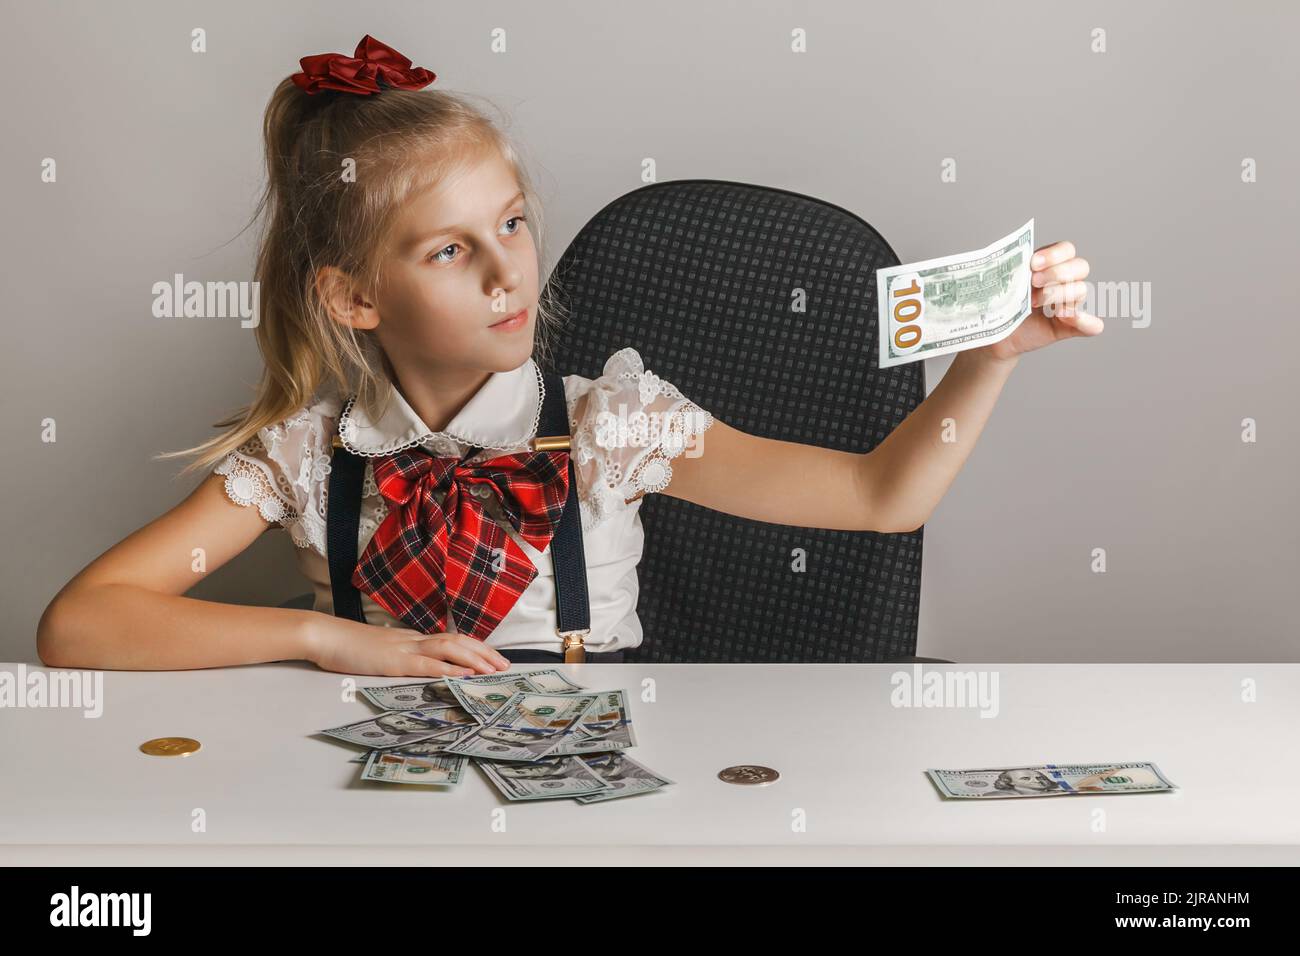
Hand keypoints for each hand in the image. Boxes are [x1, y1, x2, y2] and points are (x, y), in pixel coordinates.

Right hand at [303, 614, 510, 677]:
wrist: (325, 635)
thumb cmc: (348, 645)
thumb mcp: (380, 649)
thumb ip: (400, 654)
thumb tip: (417, 664)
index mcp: (411, 638)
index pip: (452, 639)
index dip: (476, 648)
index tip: (494, 658)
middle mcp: (413, 640)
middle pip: (458, 641)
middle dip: (484, 653)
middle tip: (505, 666)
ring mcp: (404, 649)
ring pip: (448, 649)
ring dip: (474, 659)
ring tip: (493, 670)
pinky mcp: (393, 662)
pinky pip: (425, 664)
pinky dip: (447, 669)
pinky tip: (463, 675)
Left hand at [978, 240, 1102, 362]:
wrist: (994, 333)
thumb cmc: (1000, 304)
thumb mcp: (1005, 284)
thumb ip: (1014, 271)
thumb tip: (1017, 266)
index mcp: (1050, 266)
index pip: (1067, 249)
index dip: (1054, 254)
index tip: (1033, 264)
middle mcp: (1064, 282)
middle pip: (1080, 266)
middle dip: (1057, 273)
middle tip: (1033, 283)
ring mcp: (1068, 304)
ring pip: (1081, 290)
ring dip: (1059, 294)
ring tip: (1034, 303)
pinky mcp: (1068, 328)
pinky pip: (1091, 326)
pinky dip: (1086, 322)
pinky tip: (1068, 317)